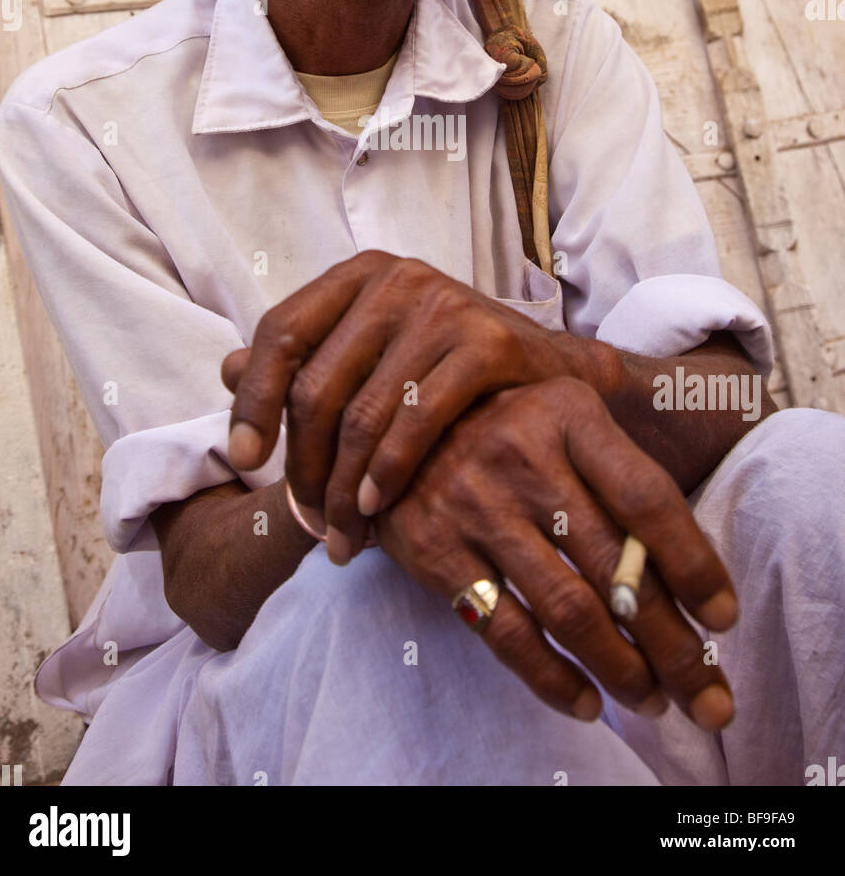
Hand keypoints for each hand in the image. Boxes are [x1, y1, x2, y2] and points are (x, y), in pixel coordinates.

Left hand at [220, 251, 614, 560]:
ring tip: (340, 533)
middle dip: (302, 466)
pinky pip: (417, 420)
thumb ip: (305, 361)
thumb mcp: (372, 354)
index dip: (252, 400)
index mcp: (358, 275)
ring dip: (344, 487)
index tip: (242, 461)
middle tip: (305, 520)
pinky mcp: (488, 341)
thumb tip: (224, 369)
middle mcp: (397, 279)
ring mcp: (445, 305)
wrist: (555, 377)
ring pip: (363, 414)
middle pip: (317, 385)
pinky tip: (378, 507)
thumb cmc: (448, 371)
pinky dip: (389, 472)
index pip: (280, 333)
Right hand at [374, 376, 738, 730]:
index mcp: (566, 412)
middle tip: (708, 694)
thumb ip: (620, 465)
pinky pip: (505, 630)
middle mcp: (521, 451)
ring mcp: (472, 500)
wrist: (387, 419)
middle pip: (616, 567)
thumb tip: (693, 566)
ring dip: (620, 669)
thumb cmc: (502, 423)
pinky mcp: (432, 547)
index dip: (693, 565)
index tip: (724, 618)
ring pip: (567, 608)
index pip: (647, 497)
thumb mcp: (559, 412)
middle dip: (673, 643)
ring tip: (652, 699)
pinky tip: (586, 701)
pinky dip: (552, 677)